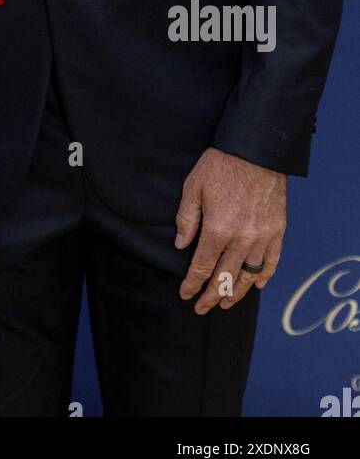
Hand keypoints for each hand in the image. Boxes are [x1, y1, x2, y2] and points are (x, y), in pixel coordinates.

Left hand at [175, 147, 286, 313]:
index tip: (185, 294)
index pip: (202, 267)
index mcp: (217, 230)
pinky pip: (272, 262)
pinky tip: (258, 286)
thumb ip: (186, 220)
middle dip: (211, 296)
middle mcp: (242, 240)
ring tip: (226, 303)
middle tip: (202, 308)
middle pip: (225, 278)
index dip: (192, 284)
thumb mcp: (193, 188)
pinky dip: (265, 277)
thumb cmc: (220, 166)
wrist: (256, 150)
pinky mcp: (277, 231)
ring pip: (249, 276)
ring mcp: (262, 237)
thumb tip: (180, 245)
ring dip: (236, 292)